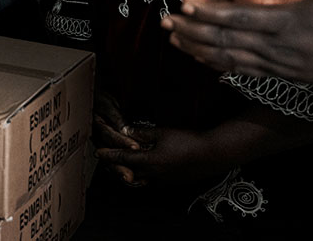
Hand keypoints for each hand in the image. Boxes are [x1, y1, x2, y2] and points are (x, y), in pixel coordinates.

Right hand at [91, 91, 141, 183]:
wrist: (92, 102)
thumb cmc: (99, 100)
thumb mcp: (108, 105)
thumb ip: (116, 118)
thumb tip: (124, 129)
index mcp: (96, 125)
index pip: (110, 135)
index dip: (122, 142)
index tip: (135, 148)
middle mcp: (97, 138)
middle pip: (107, 155)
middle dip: (119, 167)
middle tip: (129, 177)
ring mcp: (101, 145)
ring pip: (109, 162)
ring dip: (121, 172)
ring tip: (133, 181)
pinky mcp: (107, 150)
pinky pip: (113, 162)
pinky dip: (122, 170)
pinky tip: (134, 179)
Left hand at [96, 126, 219, 184]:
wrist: (214, 154)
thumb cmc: (189, 141)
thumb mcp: (163, 133)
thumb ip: (142, 133)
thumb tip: (126, 131)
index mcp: (150, 162)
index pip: (123, 159)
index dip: (109, 155)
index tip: (98, 152)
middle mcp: (155, 174)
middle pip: (127, 173)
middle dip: (115, 167)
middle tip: (107, 159)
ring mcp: (164, 180)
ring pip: (139, 179)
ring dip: (128, 172)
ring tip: (121, 164)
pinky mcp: (172, 181)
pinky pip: (152, 180)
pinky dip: (142, 174)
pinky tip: (142, 166)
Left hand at [164, 0, 312, 82]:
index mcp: (288, 22)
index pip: (241, 18)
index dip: (212, 12)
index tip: (186, 4)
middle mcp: (278, 46)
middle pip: (227, 39)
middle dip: (194, 30)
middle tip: (166, 20)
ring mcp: (276, 63)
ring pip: (229, 58)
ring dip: (198, 47)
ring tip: (173, 36)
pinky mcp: (277, 74)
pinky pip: (240, 70)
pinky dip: (216, 63)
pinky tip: (197, 55)